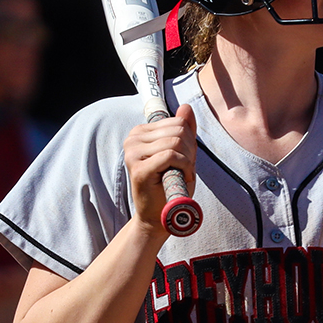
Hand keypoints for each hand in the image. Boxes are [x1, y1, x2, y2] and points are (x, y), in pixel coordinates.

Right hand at [123, 104, 196, 232]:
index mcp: (140, 132)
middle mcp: (133, 139)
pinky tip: (178, 179)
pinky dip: (183, 167)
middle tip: (183, 169)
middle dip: (190, 150)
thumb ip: (184, 130)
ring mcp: (132, 153)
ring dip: (187, 161)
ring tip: (179, 175)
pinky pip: (171, 155)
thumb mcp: (183, 153)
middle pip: (179, 129)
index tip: (183, 159)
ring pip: (176, 142)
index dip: (189, 141)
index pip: (178, 122)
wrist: (160, 216)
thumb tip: (185, 106)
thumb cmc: (171, 184)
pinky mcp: (138, 168)